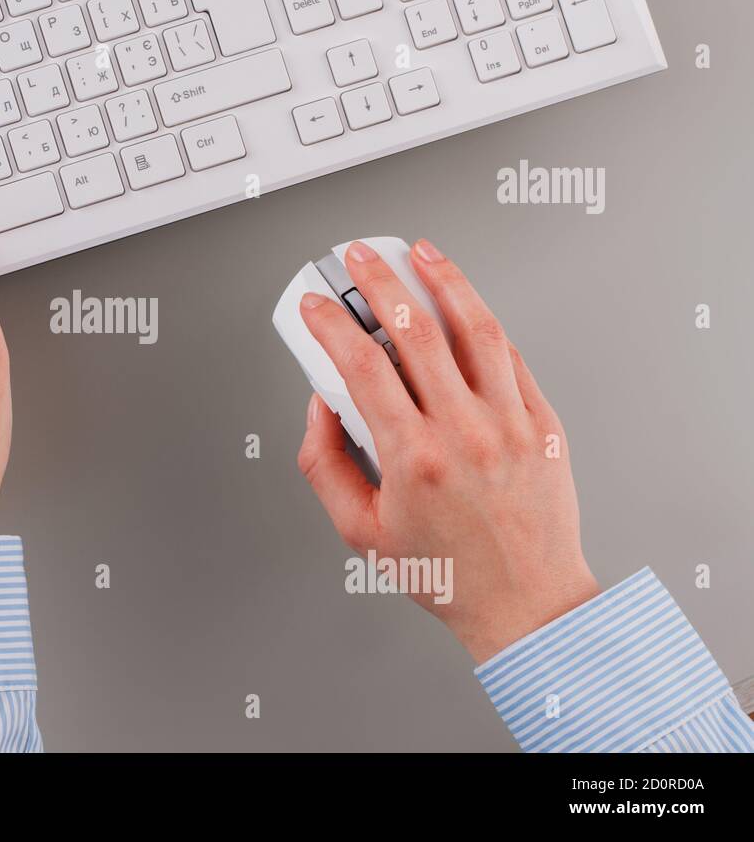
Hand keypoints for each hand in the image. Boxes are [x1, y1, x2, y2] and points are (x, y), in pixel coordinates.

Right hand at [296, 239, 598, 662]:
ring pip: (476, 328)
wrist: (527, 602)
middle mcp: (466, 432)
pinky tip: (465, 306)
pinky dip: (484, 323)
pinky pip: (511, 357)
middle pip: (416, 330)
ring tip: (422, 253)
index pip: (362, 367)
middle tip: (358, 256)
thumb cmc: (447, 573)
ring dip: (444, 280)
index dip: (330, 325)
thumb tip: (321, 406)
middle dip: (379, 281)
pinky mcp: (543, 422)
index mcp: (415, 457)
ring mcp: (511, 422)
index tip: (314, 307)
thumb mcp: (359, 530)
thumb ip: (326, 463)